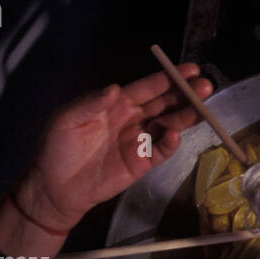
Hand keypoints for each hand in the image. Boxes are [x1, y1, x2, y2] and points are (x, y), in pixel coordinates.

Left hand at [11, 65, 212, 231]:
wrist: (53, 188)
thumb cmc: (57, 149)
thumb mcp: (66, 120)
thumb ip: (91, 103)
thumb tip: (114, 88)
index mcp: (117, 103)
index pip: (149, 87)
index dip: (169, 78)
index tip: (191, 69)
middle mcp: (134, 118)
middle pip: (166, 103)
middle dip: (187, 94)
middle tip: (206, 86)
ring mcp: (140, 140)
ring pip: (170, 123)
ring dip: (187, 115)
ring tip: (203, 108)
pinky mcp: (143, 162)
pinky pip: (162, 150)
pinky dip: (172, 142)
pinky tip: (176, 134)